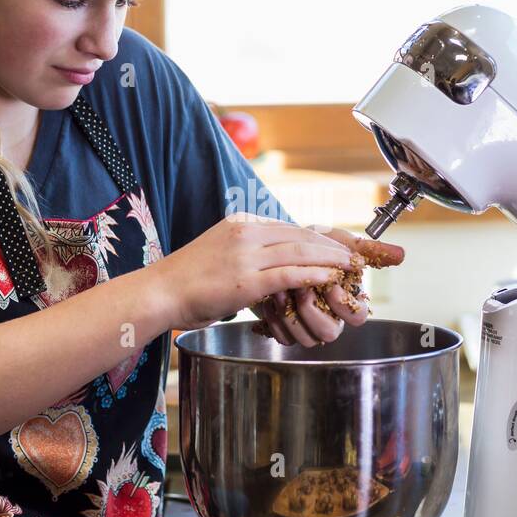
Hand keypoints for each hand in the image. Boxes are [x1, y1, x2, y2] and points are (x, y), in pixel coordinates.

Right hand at [149, 214, 353, 330]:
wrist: (160, 292)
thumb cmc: (188, 280)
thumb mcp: (221, 254)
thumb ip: (247, 253)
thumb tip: (270, 263)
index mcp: (242, 224)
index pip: (291, 227)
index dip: (321, 237)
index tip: (340, 245)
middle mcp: (246, 233)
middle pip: (301, 235)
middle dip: (333, 245)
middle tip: (356, 254)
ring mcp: (246, 255)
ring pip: (300, 251)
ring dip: (331, 259)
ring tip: (351, 265)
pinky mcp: (246, 280)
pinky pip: (289, 273)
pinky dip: (314, 274)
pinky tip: (330, 277)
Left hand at [250, 226, 404, 346]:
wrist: (273, 250)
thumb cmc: (309, 246)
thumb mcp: (337, 241)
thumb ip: (368, 248)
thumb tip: (401, 254)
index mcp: (346, 300)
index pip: (358, 316)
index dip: (344, 304)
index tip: (331, 285)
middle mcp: (329, 317)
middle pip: (330, 333)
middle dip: (313, 310)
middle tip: (300, 289)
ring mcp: (307, 327)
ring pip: (305, 339)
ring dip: (290, 313)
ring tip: (279, 289)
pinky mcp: (285, 330)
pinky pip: (282, 338)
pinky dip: (273, 317)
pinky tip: (267, 298)